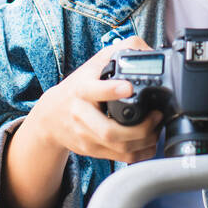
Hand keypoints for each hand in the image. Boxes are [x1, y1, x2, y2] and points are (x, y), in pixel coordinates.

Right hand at [29, 36, 163, 163]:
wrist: (51, 116)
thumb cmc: (77, 88)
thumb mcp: (92, 65)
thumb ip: (116, 52)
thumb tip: (144, 50)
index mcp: (82, 90)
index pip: (95, 90)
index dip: (111, 90)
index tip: (128, 87)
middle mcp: (81, 115)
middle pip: (109, 131)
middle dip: (140, 128)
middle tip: (156, 116)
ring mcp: (85, 136)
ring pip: (117, 147)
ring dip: (143, 141)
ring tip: (156, 130)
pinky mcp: (91, 150)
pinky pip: (120, 157)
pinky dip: (139, 153)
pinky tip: (149, 144)